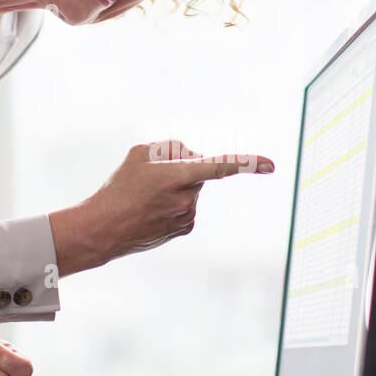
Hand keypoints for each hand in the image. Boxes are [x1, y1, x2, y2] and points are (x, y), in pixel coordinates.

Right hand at [48, 140, 273, 275]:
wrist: (103, 230)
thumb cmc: (119, 188)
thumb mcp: (140, 153)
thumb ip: (172, 146)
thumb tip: (194, 156)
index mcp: (178, 176)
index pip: (220, 166)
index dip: (248, 163)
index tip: (271, 165)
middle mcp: (187, 199)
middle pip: (199, 172)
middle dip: (185, 168)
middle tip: (152, 177)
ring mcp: (188, 216)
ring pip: (193, 190)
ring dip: (177, 187)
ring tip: (146, 197)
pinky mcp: (185, 228)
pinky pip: (187, 206)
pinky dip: (175, 202)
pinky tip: (152, 209)